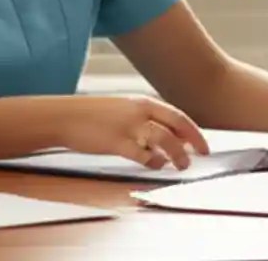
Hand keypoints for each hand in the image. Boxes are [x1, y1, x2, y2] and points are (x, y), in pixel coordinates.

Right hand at [54, 95, 210, 169]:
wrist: (64, 117)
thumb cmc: (94, 116)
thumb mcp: (124, 110)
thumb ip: (145, 120)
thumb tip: (168, 138)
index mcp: (143, 103)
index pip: (178, 116)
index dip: (194, 131)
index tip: (203, 144)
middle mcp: (140, 112)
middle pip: (177, 126)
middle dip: (193, 141)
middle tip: (201, 155)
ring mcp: (129, 127)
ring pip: (164, 140)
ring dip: (177, 154)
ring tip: (181, 165)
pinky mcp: (116, 143)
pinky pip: (142, 155)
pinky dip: (153, 161)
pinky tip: (155, 165)